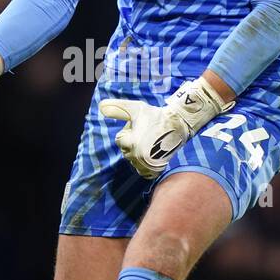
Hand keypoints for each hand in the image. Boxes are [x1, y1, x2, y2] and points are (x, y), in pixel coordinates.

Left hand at [98, 76, 233, 178]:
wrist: (179, 125)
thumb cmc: (156, 116)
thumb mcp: (136, 110)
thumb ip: (117, 109)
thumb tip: (100, 107)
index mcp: (131, 142)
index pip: (120, 139)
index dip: (129, 131)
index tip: (141, 127)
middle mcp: (137, 156)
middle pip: (126, 150)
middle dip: (133, 142)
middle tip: (147, 134)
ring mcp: (146, 164)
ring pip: (133, 160)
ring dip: (138, 153)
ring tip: (151, 143)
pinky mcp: (155, 169)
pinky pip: (143, 172)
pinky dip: (144, 165)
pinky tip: (151, 156)